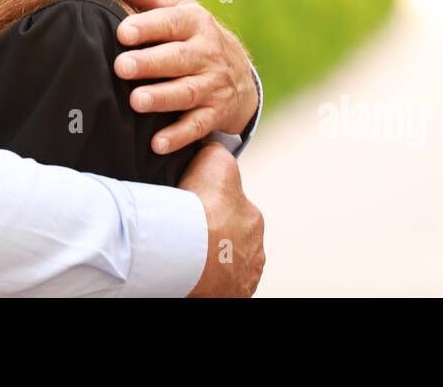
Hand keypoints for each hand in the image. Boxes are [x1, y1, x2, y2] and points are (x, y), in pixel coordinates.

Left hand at [113, 0, 257, 153]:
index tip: (122, 32)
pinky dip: (178, 136)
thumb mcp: (177, 10)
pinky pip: (198, 126)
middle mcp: (207, 53)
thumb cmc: (192, 37)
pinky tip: (156, 144)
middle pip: (177, 58)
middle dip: (150, 63)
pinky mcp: (215, 113)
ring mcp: (213, 85)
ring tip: (136, 102)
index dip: (147, 26)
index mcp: (195, 23)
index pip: (170, 22)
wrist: (240, 74)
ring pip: (187, 92)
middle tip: (121, 67)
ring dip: (162, 98)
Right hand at [178, 142, 263, 296]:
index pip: (235, 213)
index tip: (194, 212)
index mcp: (253, 220)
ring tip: (187, 257)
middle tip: (189, 236)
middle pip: (233, 243)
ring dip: (213, 263)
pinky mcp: (229, 297)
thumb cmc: (201, 201)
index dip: (214, 211)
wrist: (188, 243)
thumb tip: (214, 146)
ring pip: (227, 267)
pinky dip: (207, 283)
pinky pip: (219, 289)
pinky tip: (190, 274)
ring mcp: (243, 278)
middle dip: (216, 239)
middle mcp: (254, 251)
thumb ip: (218, 154)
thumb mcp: (215, 160)